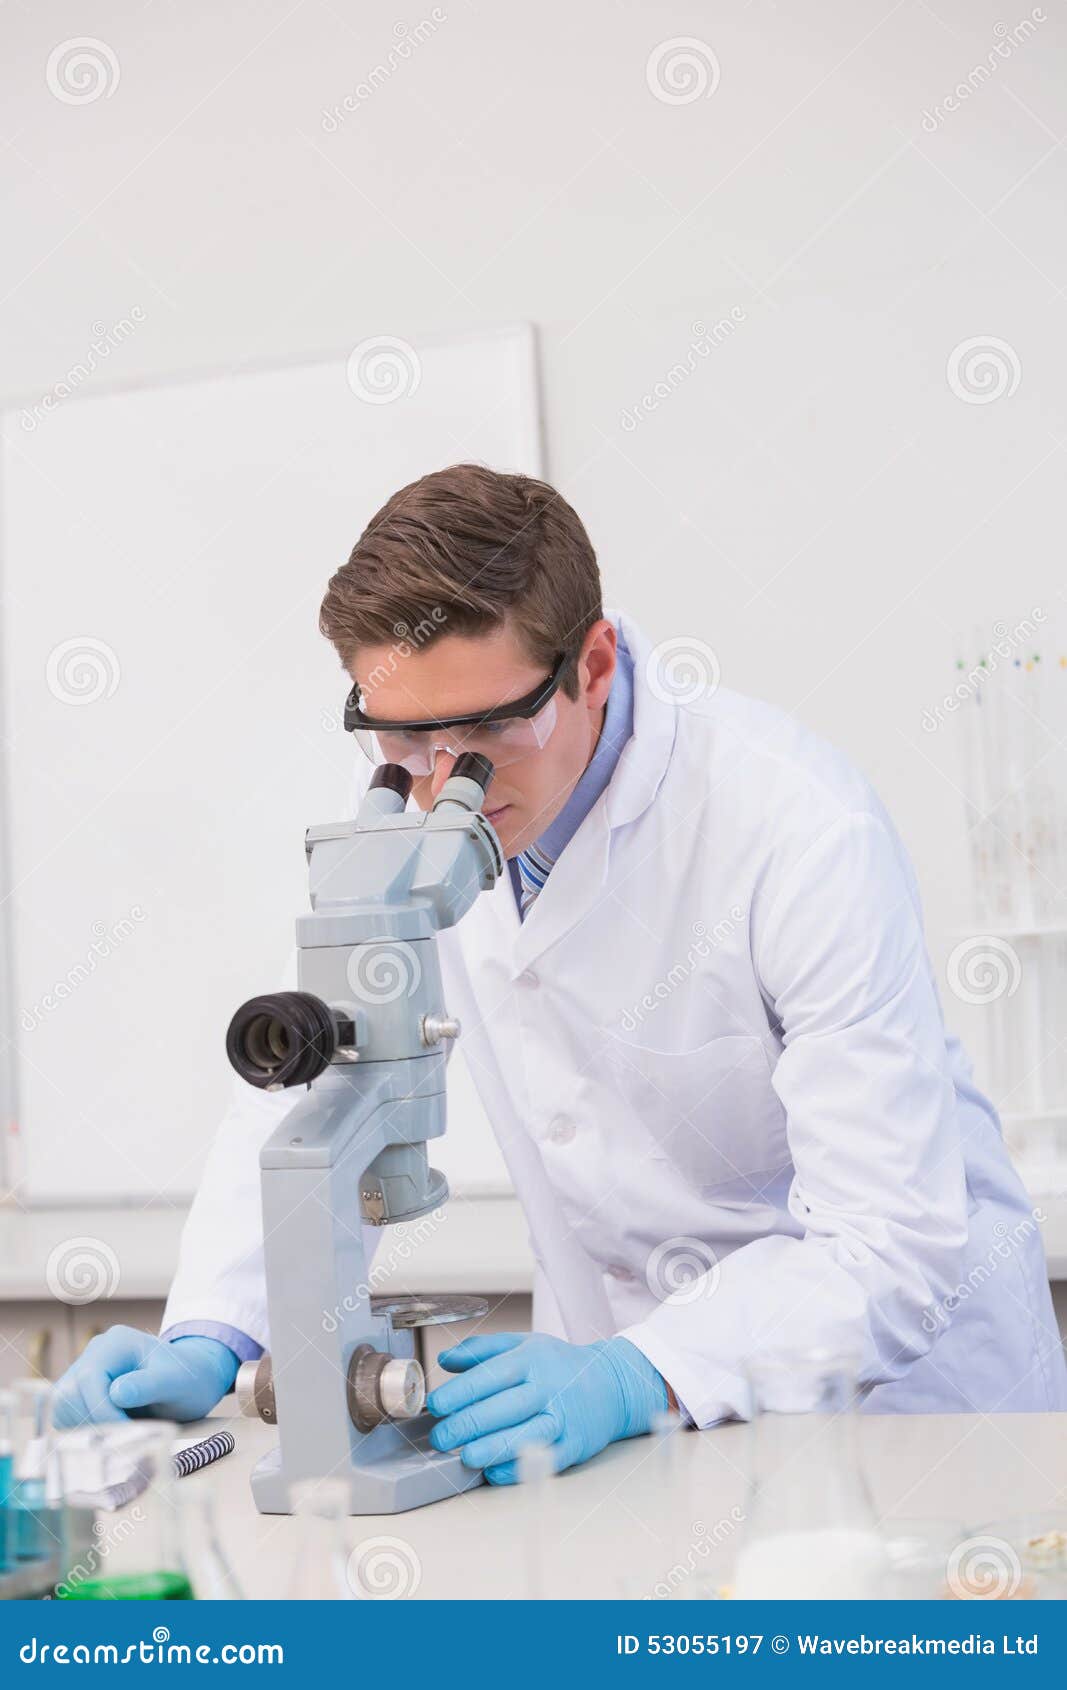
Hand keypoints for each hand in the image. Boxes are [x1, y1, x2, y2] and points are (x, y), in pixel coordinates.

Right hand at [53, 1327, 238, 1426]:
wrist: (193, 1379)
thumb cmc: (188, 1377)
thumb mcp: (176, 1381)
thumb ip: (148, 1385)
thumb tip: (117, 1393)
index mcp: (116, 1343)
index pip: (89, 1380)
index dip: (102, 1412)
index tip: (125, 1433)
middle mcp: (95, 1353)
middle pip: (69, 1394)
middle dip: (92, 1423)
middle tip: (120, 1441)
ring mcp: (86, 1371)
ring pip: (62, 1407)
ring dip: (84, 1429)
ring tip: (116, 1439)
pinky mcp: (83, 1392)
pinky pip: (67, 1415)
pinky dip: (82, 1431)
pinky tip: (108, 1438)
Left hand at [426, 1332, 667, 1483]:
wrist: (611, 1384)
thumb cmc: (559, 1366)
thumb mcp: (524, 1344)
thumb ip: (482, 1349)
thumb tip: (445, 1359)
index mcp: (531, 1359)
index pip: (490, 1375)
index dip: (460, 1392)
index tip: (436, 1404)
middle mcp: (547, 1388)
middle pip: (503, 1407)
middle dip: (466, 1424)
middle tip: (440, 1437)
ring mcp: (562, 1418)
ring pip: (524, 1436)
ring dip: (491, 1448)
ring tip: (464, 1455)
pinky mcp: (574, 1445)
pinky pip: (543, 1461)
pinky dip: (517, 1468)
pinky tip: (493, 1471)